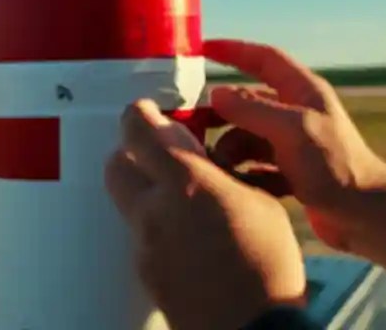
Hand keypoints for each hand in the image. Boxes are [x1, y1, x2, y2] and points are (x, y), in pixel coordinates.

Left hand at [104, 99, 306, 329]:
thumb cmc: (269, 264)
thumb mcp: (261, 202)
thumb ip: (224, 173)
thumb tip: (208, 162)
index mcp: (186, 183)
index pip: (138, 131)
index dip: (141, 114)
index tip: (151, 111)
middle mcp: (153, 212)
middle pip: (116, 165)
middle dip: (133, 153)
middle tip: (164, 155)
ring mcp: (143, 247)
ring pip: (129, 202)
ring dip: (148, 191)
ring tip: (186, 201)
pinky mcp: (144, 274)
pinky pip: (141, 235)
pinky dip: (158, 225)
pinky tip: (190, 237)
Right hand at [203, 39, 385, 250]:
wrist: (365, 215)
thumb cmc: (335, 166)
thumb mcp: (292, 130)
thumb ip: (253, 110)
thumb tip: (217, 93)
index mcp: (303, 92)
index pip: (265, 58)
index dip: (234, 51)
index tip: (203, 49)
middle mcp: (298, 114)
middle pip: (249, 103)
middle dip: (221, 114)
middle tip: (190, 127)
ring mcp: (295, 144)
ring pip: (248, 137)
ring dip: (229, 149)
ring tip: (212, 164)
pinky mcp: (292, 173)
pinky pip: (256, 167)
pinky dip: (243, 174)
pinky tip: (231, 185)